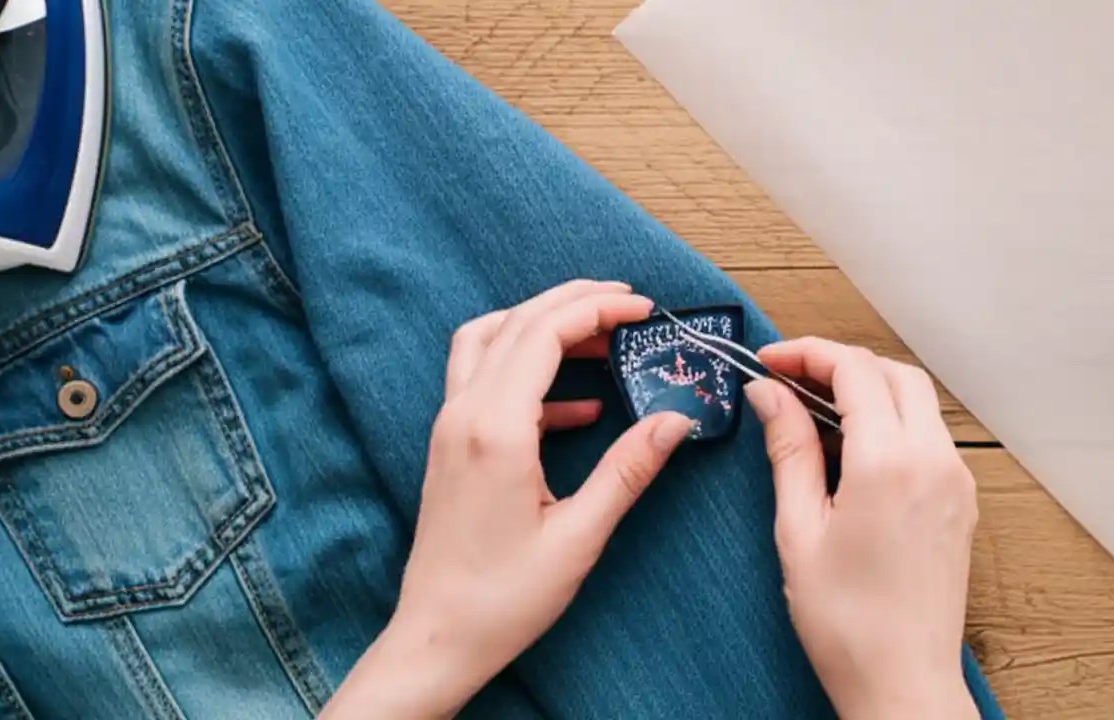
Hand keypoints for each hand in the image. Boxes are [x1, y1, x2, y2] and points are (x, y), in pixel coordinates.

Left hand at [321, 280, 692, 719]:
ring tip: (601, 336)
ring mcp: (450, 428)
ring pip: (489, 341)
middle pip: (515, 323)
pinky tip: (581, 406)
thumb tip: (676, 421)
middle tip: (626, 300)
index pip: (543, 333)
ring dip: (541, 325)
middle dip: (572, 301)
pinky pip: (485, 382)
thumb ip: (628, 470)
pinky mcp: (450, 447)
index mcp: (495, 430)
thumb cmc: (503, 598)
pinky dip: (530, 372)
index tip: (642, 308)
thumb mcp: (579, 536)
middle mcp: (463, 415)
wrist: (437, 638)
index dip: (596, 310)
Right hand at [745, 338, 978, 719]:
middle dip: (839, 362)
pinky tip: (852, 447)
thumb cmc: (845, 620)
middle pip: (892, 371)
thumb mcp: (798, 529)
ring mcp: (955, 479)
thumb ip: (788, 449)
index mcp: (889, 462)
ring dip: (868, 388)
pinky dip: (891, 420)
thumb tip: (768, 393)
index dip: (806, 354)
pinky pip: (929, 434)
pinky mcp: (961, 501)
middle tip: (789, 377)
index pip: (853, 369)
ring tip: (814, 411)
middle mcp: (934, 460)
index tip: (768, 361)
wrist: (903, 681)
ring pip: (917, 398)